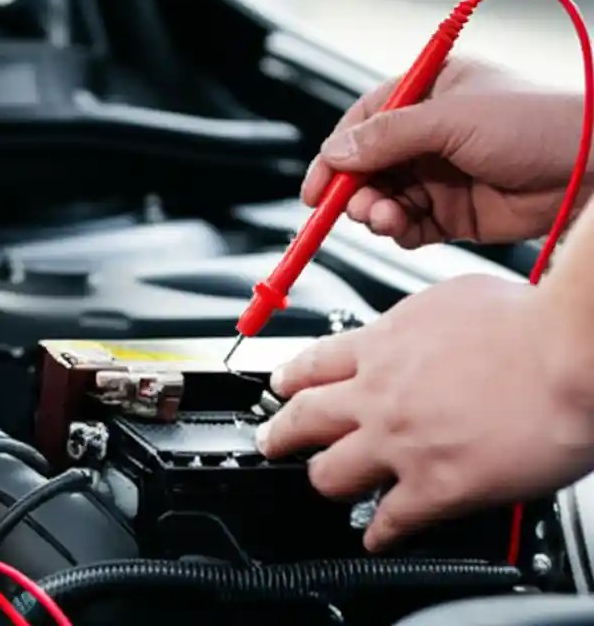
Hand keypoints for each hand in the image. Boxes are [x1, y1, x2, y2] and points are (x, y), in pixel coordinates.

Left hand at [255, 274, 593, 550]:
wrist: (569, 351)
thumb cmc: (530, 319)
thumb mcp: (452, 298)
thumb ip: (418, 323)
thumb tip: (416, 327)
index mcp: (383, 345)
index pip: (312, 365)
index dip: (288, 380)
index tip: (279, 388)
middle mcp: (378, 394)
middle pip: (301, 420)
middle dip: (279, 434)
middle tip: (271, 441)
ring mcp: (399, 442)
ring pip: (329, 473)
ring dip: (323, 481)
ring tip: (322, 484)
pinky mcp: (434, 485)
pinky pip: (390, 519)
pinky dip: (379, 532)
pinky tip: (376, 536)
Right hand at [302, 58, 586, 247]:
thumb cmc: (538, 123)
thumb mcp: (453, 119)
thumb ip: (388, 136)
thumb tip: (334, 153)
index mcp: (429, 94)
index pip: (364, 123)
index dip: (336, 155)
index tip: (317, 186)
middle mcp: (431, 134)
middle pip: (368, 166)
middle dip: (354, 189)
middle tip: (354, 206)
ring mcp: (442, 175)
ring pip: (384, 198)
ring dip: (375, 211)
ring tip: (385, 217)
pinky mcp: (454, 214)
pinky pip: (409, 225)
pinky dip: (398, 230)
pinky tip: (402, 229)